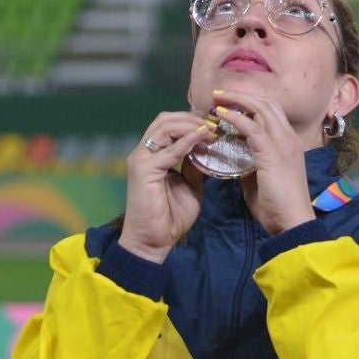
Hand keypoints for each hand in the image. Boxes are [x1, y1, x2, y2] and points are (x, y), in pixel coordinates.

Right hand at [118, 111, 208, 262]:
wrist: (154, 241)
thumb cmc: (171, 217)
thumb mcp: (191, 186)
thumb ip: (196, 166)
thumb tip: (208, 150)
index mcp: (154, 154)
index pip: (171, 125)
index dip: (193, 121)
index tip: (218, 124)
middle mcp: (145, 152)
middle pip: (166, 120)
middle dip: (193, 117)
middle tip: (217, 123)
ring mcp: (141, 159)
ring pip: (164, 128)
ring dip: (190, 125)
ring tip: (212, 129)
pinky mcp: (143, 170)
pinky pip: (168, 151)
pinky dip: (186, 141)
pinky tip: (203, 137)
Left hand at [211, 89, 316, 235]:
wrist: (291, 221)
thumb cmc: (277, 205)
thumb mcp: (261, 178)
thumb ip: (249, 163)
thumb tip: (233, 156)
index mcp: (288, 142)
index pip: (272, 112)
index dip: (251, 104)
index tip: (229, 104)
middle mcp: (288, 137)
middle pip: (267, 103)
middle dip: (242, 95)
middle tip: (220, 95)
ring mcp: (282, 143)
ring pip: (261, 108)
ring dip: (237, 101)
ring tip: (218, 99)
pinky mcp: (272, 152)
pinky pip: (251, 127)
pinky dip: (235, 118)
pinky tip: (222, 116)